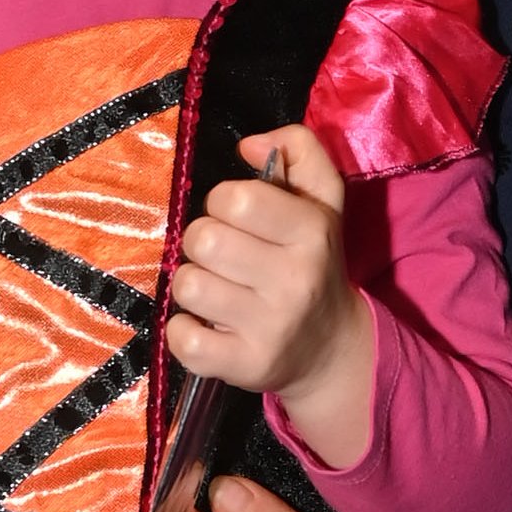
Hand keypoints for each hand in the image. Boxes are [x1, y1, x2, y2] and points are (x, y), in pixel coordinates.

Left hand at [163, 124, 374, 469]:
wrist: (331, 349)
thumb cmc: (314, 263)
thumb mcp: (323, 200)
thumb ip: (299, 150)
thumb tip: (249, 145)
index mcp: (312, 231)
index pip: (235, 198)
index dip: (221, 203)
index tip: (235, 221)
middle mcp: (295, 279)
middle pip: (203, 240)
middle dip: (200, 244)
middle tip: (220, 258)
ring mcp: (271, 327)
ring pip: (188, 286)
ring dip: (190, 285)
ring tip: (213, 291)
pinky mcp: (247, 366)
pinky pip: (184, 339)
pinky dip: (181, 330)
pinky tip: (202, 325)